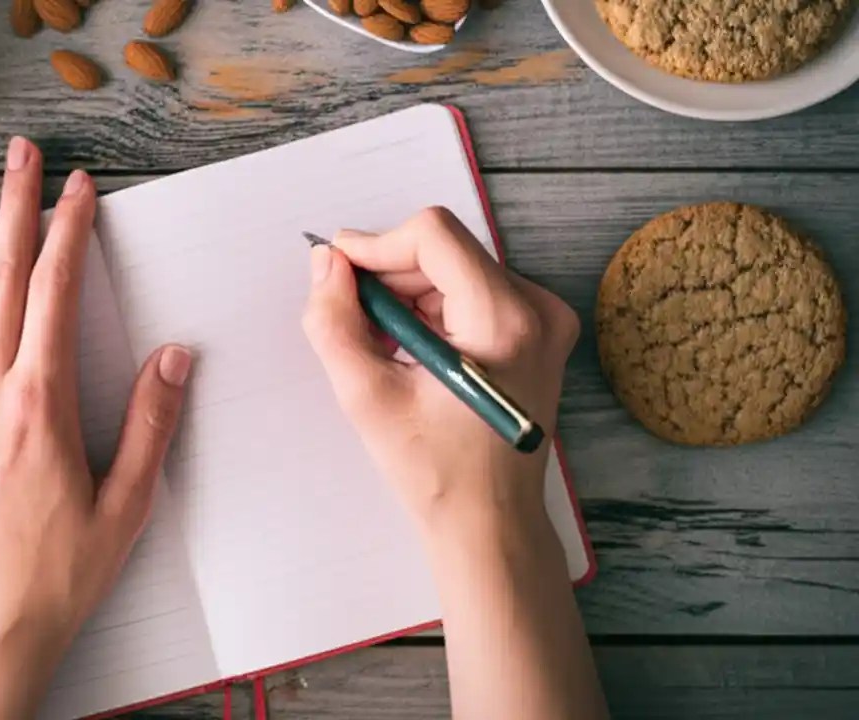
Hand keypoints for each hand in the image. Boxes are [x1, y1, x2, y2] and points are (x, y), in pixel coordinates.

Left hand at [0, 137, 192, 718]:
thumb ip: (150, 424)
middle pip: (2, 278)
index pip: (56, 293)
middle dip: (18, 209)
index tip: (79, 190)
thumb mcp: (127, 504)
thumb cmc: (55, 576)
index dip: (69, 232)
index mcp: (40, 404)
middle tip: (26, 155)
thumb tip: (173, 357)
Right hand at [303, 209, 605, 719]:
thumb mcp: (368, 397)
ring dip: (406, 297)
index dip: (375, 246)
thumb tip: (325, 264)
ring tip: (379, 347)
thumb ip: (335, 322)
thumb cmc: (437, 473)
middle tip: (351, 320)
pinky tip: (407, 353)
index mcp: (506, 320)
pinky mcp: (537, 333)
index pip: (432, 235)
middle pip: (444, 251)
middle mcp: (537, 308)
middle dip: (388, 277)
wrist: (490, 524)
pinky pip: (471, 294)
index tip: (335, 272)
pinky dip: (431, 312)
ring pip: (454, 270)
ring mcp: (544, 320)